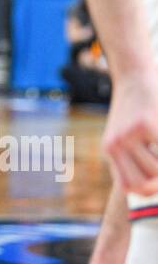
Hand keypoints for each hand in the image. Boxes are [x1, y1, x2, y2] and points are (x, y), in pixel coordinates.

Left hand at [102, 69, 157, 195]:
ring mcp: (129, 135)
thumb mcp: (128, 133)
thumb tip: (147, 189)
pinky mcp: (146, 124)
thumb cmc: (138, 107)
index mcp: (110, 151)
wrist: (134, 73)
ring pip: (156, 170)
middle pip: (143, 185)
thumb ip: (134, 159)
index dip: (149, 191)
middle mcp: (115, 145)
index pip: (128, 188)